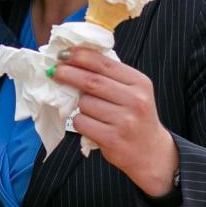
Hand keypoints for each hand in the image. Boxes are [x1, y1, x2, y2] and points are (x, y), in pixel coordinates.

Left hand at [52, 49, 178, 197]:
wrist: (150, 152)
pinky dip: (80, 121)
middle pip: (91, 81)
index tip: (64, 53)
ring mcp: (124, 121)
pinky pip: (82, 122)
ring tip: (92, 110)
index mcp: (140, 83)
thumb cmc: (136, 117)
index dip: (80, 56)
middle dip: (68, 73)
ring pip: (85, 103)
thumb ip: (110, 75)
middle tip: (55, 71)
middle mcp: (135, 100)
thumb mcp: (133, 91)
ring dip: (79, 104)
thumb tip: (74, 58)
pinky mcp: (112, 139)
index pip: (104, 63)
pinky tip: (91, 124)